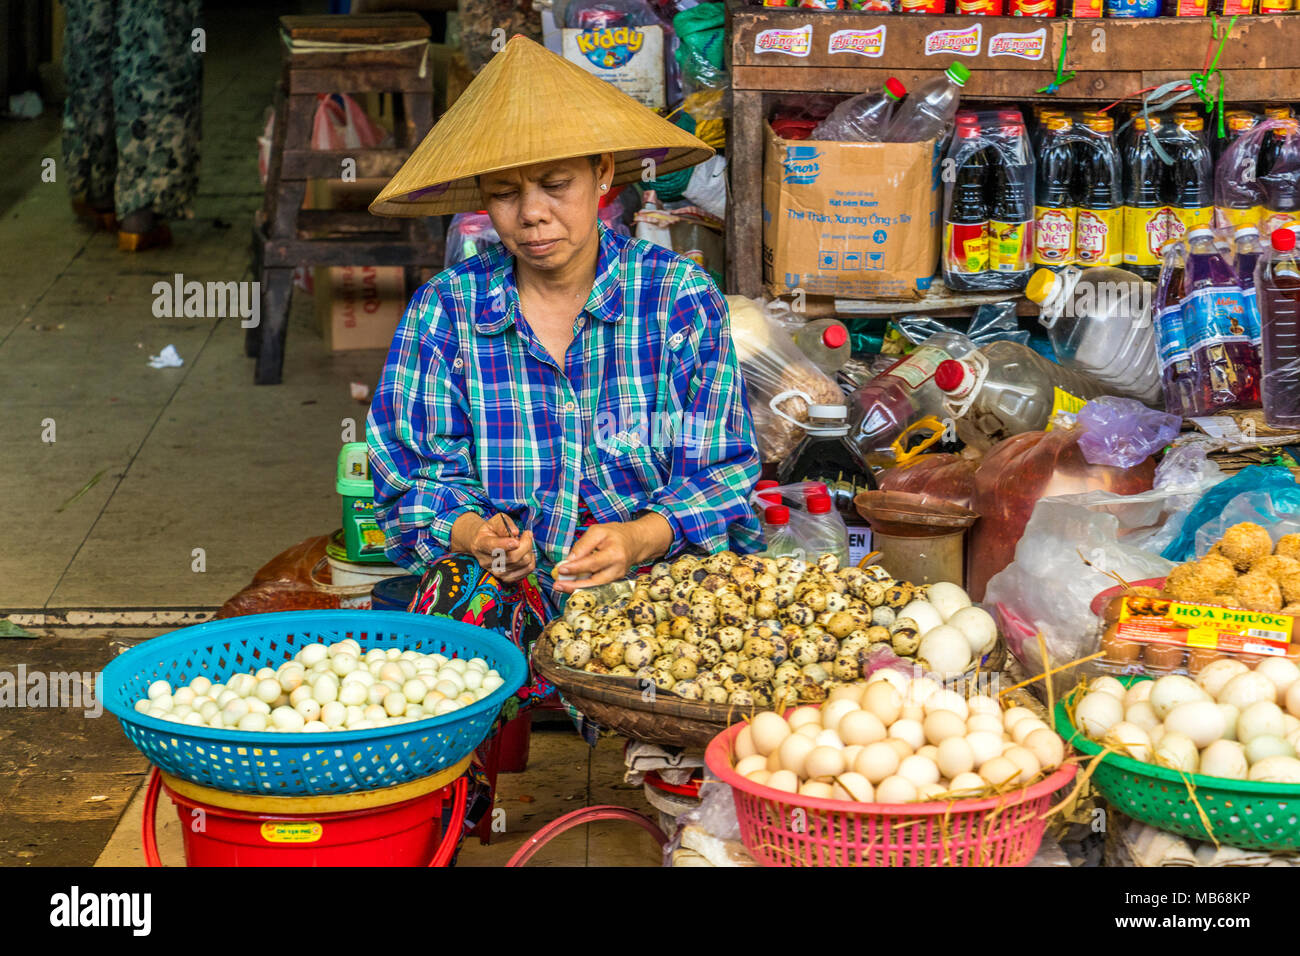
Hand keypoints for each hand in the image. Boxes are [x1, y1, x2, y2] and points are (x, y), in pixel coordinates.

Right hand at [455, 512, 535, 583]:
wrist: (484, 544)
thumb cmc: (491, 530)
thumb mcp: (494, 521)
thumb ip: (504, 524)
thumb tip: (515, 532)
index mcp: (480, 544)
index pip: (492, 547)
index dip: (505, 544)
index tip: (516, 540)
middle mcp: (486, 561)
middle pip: (512, 557)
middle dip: (526, 544)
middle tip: (527, 534)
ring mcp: (497, 572)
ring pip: (523, 563)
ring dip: (529, 550)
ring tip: (524, 543)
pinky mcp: (507, 578)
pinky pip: (527, 570)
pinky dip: (531, 560)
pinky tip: (526, 553)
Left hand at [552, 513, 672, 593]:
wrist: (636, 542)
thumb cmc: (615, 534)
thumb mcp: (598, 531)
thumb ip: (583, 545)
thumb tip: (569, 560)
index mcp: (615, 553)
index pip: (592, 563)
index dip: (576, 568)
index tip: (561, 569)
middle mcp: (618, 568)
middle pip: (594, 581)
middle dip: (574, 585)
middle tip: (557, 585)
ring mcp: (617, 577)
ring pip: (595, 587)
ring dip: (576, 588)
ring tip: (560, 587)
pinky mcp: (614, 581)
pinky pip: (597, 586)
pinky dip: (583, 587)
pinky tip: (570, 586)